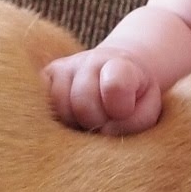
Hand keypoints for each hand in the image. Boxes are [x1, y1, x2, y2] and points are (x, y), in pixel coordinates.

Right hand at [42, 47, 161, 134]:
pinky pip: (41, 105)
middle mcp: (90, 59)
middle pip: (82, 103)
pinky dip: (55, 118)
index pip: (115, 86)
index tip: (123, 113)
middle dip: (95, 123)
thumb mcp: (149, 108)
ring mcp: (64, 66)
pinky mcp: (44, 76)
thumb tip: (104, 132)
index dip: (120, 111)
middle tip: (104, 122)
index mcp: (121, 64)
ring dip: (75, 123)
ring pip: (59, 108)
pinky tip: (70, 116)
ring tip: (88, 119)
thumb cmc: (135, 96)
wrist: (117, 72)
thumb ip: (136, 122)